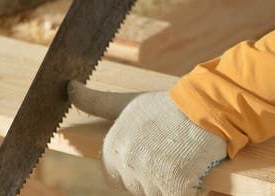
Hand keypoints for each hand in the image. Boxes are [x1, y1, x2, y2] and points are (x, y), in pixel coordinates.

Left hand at [68, 83, 226, 195]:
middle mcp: (128, 162)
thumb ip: (96, 101)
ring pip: (156, 194)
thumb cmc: (166, 106)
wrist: (204, 106)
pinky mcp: (174, 187)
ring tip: (180, 155)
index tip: (150, 147)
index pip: (116, 176)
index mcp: (112, 147)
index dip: (136, 165)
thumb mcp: (127, 102)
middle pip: (137, 187)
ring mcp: (150, 176)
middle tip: (168, 148)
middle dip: (153, 174)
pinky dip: (186, 189)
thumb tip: (69, 88)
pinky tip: (190, 169)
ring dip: (169, 182)